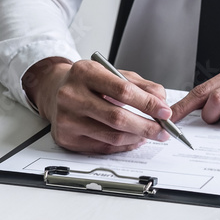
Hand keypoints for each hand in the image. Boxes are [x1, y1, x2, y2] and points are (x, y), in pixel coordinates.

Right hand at [22, 57, 172, 153]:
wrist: (54, 90)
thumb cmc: (87, 82)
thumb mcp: (113, 73)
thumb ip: (140, 85)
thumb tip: (161, 102)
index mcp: (84, 72)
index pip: (123, 91)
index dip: (148, 104)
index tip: (164, 112)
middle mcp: (71, 95)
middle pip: (117, 117)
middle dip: (147, 126)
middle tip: (163, 130)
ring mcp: (67, 118)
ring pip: (112, 136)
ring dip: (137, 138)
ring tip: (149, 134)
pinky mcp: (66, 138)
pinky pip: (103, 147)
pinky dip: (124, 145)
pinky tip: (132, 139)